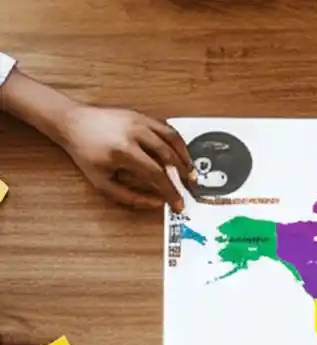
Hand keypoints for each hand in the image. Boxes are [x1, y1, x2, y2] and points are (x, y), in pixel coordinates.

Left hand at [56, 105, 192, 210]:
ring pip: (172, 139)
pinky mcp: (141, 115)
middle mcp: (135, 133)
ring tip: (189, 169)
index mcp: (124, 151)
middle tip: (189, 186)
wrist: (73, 123)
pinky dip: (177, 142)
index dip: (171, 191)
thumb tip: (155, 203)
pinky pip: (166, 128)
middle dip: (182, 174)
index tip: (178, 203)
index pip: (156, 174)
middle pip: (169, 156)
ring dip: (185, 156)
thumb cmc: (86, 153)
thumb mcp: (101, 181)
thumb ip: (129, 197)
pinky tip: (179, 153)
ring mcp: (139, 121)